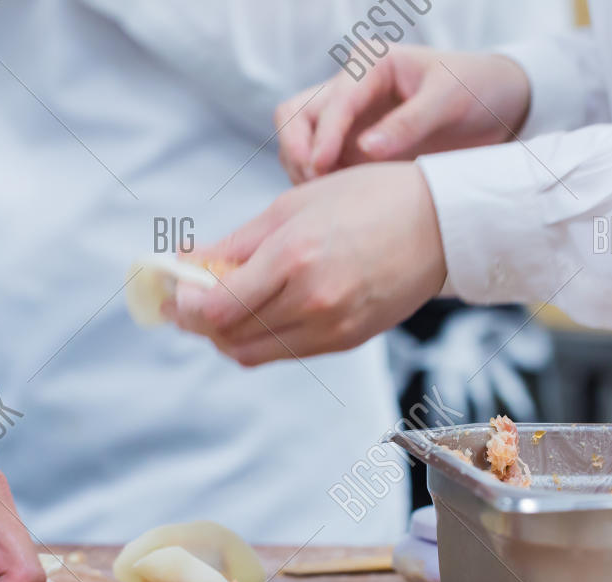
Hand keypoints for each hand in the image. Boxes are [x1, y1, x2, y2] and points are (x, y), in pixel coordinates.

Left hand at [165, 163, 446, 364]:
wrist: (440, 222)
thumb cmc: (367, 198)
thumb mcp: (291, 207)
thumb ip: (234, 244)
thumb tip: (184, 262)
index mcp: (293, 259)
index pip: (215, 309)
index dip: (182, 307)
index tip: (170, 292)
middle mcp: (311, 301)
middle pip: (228, 338)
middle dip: (197, 323)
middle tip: (186, 300)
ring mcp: (331, 327)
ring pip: (254, 352)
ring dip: (226, 335)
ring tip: (223, 303)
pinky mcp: (347, 341)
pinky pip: (287, 351)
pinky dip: (262, 337)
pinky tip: (261, 309)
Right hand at [277, 45, 529, 183]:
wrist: (493, 105)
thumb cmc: (474, 90)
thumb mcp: (449, 100)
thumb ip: (409, 123)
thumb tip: (366, 149)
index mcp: (371, 64)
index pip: (330, 101)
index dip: (322, 136)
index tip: (321, 168)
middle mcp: (350, 88)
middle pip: (294, 117)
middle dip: (298, 151)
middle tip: (317, 185)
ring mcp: (347, 120)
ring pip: (299, 142)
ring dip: (304, 170)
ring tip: (331, 200)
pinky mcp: (350, 147)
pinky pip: (317, 166)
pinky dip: (318, 185)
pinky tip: (340, 204)